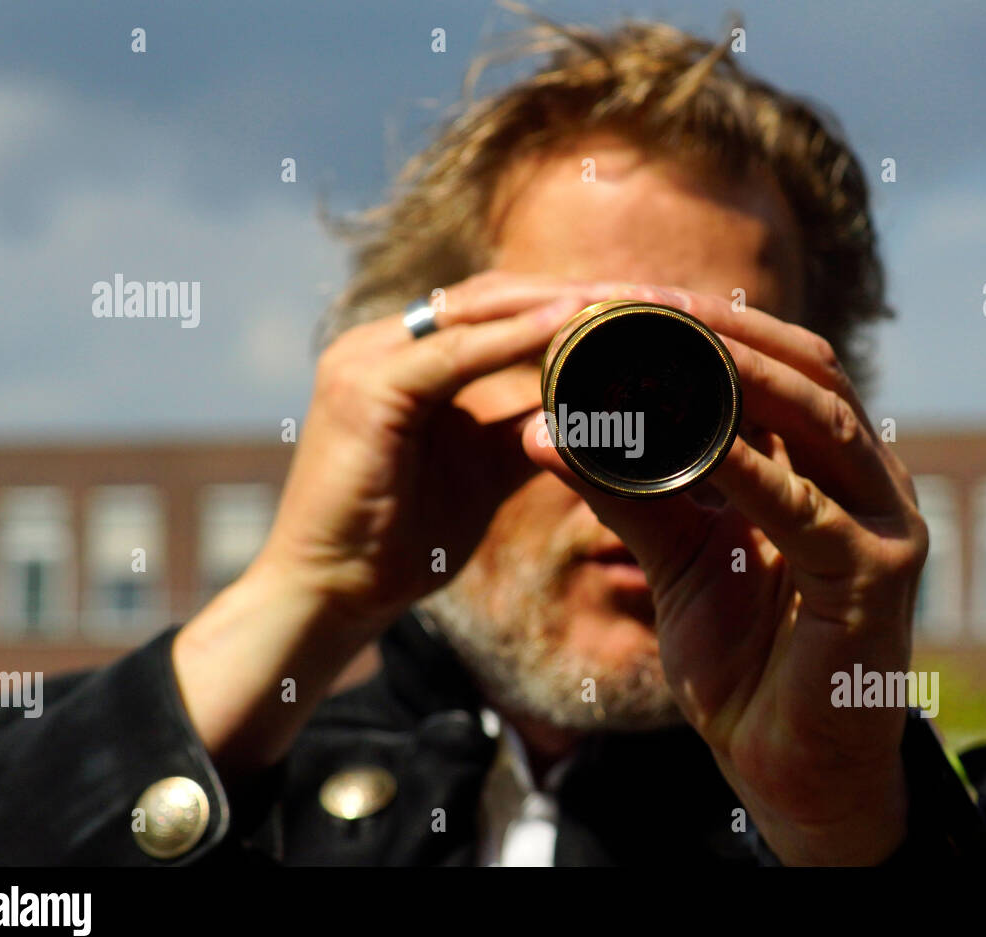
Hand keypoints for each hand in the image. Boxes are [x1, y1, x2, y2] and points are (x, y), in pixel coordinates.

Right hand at [174, 270, 599, 774]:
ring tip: (631, 301)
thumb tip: (594, 408)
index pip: (499, 307)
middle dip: (578, 292)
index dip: (571, 301)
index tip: (643, 309)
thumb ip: (529, 429)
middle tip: (654, 296)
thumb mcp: (485, 471)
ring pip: (479, 311)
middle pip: (495, 295)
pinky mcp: (364, 388)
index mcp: (404, 355)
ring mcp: (366, 357)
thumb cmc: (400, 542)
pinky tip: (573, 327)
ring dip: (559, 303)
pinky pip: (455, 355)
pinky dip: (515, 339)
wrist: (331, 595)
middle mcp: (380, 340)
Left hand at [523, 282, 927, 864]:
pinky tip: (690, 438)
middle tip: (639, 298)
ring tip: (663, 334)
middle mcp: (869, 480)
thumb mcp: (677, 558)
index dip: (710, 325)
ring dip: (738, 372)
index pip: (778, 367)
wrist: (790, 766)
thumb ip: (628, 490)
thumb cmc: (744, 660)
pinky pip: (804, 508)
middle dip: (722, 327)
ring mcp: (884, 522)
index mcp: (829, 467)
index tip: (628, 297)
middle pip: (804, 370)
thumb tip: (547, 428)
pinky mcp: (876, 576)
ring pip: (817, 418)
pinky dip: (747, 467)